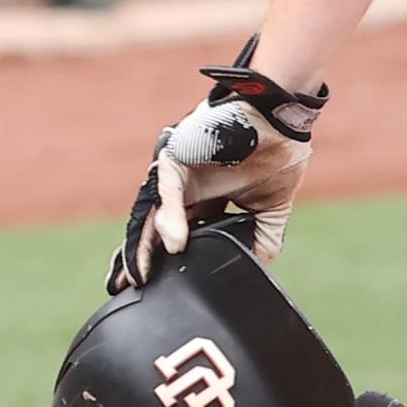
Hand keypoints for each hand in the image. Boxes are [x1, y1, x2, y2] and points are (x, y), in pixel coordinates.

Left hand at [108, 40, 328, 291]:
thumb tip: (258, 267)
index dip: (167, 259)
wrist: (281, 116)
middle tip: (124, 290)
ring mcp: (179, 175)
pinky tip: (175, 244)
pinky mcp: (177, 159)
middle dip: (141, 259)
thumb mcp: (270, 206)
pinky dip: (172, 218)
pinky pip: (169, 192)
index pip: (180, 234)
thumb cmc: (277, 152)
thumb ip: (262, 235)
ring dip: (144, 246)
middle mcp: (186, 189)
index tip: (158, 288)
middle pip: (154, 229)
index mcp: (206, 199)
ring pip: (154, 215)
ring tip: (137, 277)